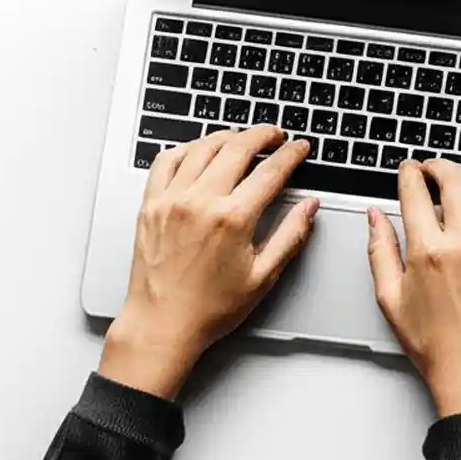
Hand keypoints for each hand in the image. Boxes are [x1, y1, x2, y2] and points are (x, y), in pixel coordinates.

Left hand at [99, 126, 319, 399]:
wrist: (161, 324)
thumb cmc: (209, 308)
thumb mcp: (263, 276)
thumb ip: (291, 235)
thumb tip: (309, 207)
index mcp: (232, 220)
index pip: (270, 171)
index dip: (290, 154)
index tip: (299, 148)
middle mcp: (200, 203)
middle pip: (237, 148)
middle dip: (262, 135)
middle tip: (275, 135)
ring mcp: (171, 200)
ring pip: (203, 147)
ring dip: (227, 136)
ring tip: (242, 138)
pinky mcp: (150, 205)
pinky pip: (167, 160)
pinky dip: (187, 148)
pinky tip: (199, 151)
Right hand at [367, 160, 460, 416]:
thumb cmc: (434, 343)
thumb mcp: (390, 298)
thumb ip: (380, 250)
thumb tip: (375, 216)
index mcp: (429, 251)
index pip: (416, 191)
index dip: (409, 172)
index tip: (408, 170)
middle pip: (454, 178)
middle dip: (438, 165)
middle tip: (432, 168)